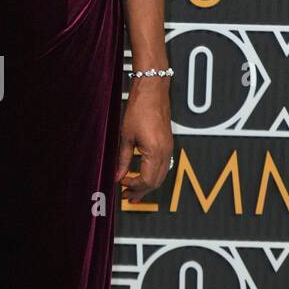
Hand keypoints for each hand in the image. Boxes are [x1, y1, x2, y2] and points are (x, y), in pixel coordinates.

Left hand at [114, 77, 172, 203]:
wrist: (152, 92)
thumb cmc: (140, 109)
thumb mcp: (126, 137)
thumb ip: (123, 160)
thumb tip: (118, 177)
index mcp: (155, 152)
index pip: (146, 180)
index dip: (133, 186)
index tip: (121, 184)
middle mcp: (166, 152)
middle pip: (156, 182)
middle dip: (141, 191)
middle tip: (126, 197)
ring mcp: (169, 149)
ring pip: (161, 177)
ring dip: (147, 186)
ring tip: (133, 192)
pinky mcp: (168, 145)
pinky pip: (163, 167)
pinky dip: (153, 176)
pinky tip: (142, 177)